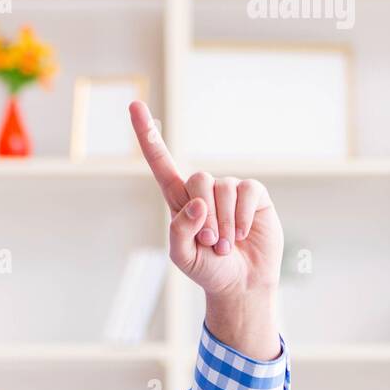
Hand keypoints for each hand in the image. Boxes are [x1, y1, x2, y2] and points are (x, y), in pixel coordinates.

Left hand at [129, 99, 283, 303]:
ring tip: (226, 245)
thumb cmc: (208, 270)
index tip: (135, 105)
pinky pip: (247, 191)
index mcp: (179, 201)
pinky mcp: (254, 194)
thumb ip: (180, 232)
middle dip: (205, 216)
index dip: (148, 136)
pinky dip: (243, 216)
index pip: (161, 163)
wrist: (242, 283)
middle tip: (210, 243)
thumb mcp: (183, 257)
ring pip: (223, 189)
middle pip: (198, 179)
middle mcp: (204, 190)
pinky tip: (243, 234)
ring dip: (225, 223)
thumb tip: (196, 204)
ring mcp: (230, 189)